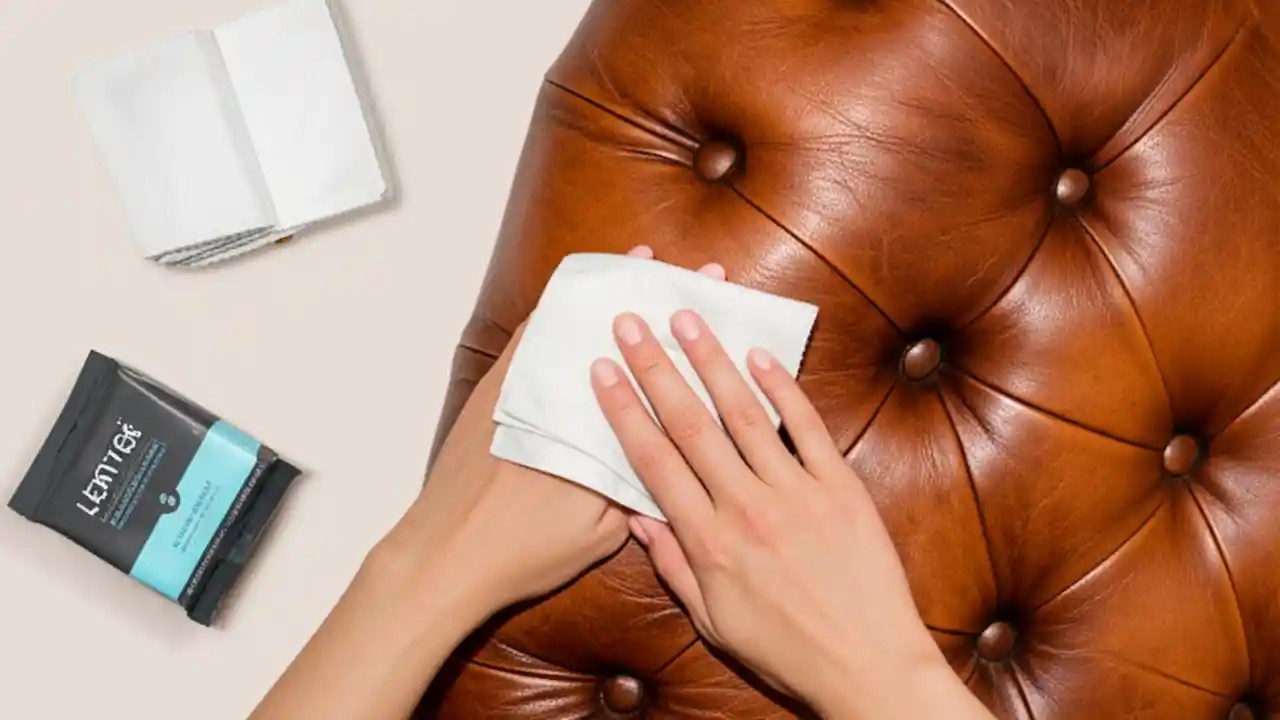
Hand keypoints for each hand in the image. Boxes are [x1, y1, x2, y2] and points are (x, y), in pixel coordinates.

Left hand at [370, 247, 730, 620]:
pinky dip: (560, 310)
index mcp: (592, 427)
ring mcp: (518, 385)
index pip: (651, 363)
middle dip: (656, 295)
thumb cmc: (523, 551)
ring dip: (607, 291)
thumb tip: (670, 452)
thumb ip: (637, 486)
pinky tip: (579, 298)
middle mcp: (554, 392)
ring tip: (639, 262)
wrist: (442, 557)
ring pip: (569, 321)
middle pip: (613, 329)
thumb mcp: (601, 532)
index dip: (684, 323)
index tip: (711, 289)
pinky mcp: (493, 391)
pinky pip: (533, 335)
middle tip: (692, 270)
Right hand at [590, 311, 990, 718]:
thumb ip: (673, 566)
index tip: (603, 371)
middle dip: (657, 369)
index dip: (625, 410)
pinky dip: (784, 388)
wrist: (868, 667)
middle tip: (632, 324)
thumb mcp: (713, 621)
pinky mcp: (842, 487)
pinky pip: (809, 427)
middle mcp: (748, 509)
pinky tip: (759, 356)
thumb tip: (637, 518)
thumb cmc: (787, 650)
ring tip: (688, 318)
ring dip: (713, 362)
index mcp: (710, 543)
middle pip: (693, 425)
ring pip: (746, 414)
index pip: (655, 462)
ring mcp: (798, 493)